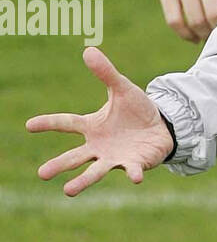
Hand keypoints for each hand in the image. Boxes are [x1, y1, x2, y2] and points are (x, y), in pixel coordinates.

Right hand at [27, 48, 174, 196]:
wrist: (162, 125)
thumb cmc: (136, 110)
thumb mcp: (122, 88)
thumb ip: (106, 73)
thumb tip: (89, 50)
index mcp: (92, 126)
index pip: (66, 123)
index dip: (49, 123)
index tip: (29, 125)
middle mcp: (98, 146)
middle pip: (75, 155)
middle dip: (59, 164)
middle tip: (42, 173)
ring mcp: (114, 157)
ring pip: (95, 171)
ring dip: (82, 181)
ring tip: (68, 190)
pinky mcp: (134, 164)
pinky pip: (132, 170)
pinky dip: (134, 173)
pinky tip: (136, 177)